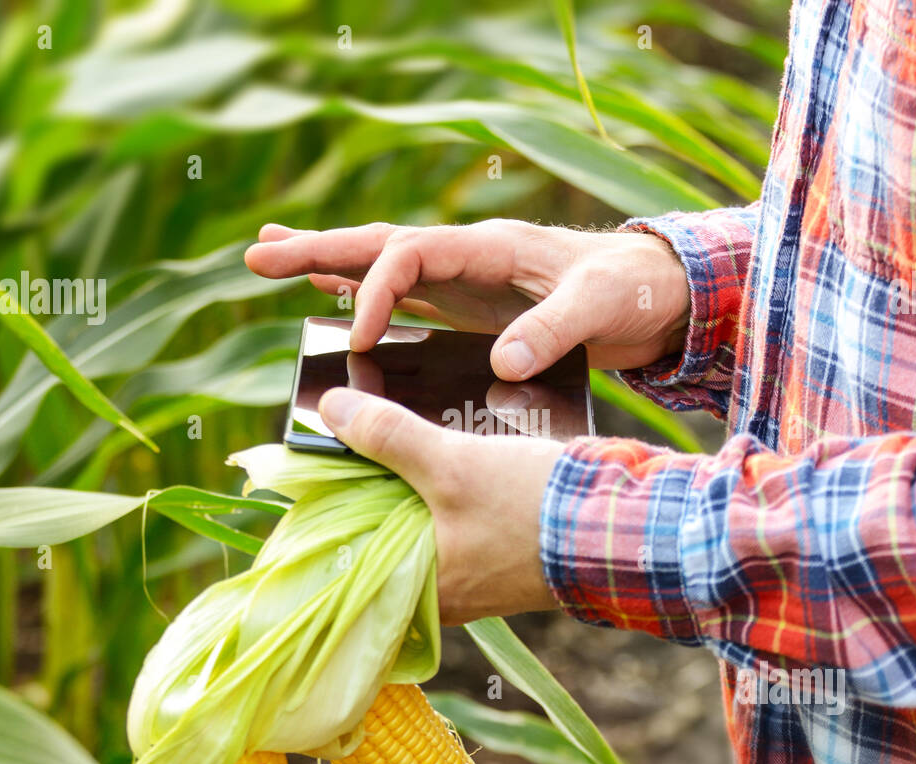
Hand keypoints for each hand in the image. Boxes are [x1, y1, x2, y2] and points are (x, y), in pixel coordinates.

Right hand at [244, 219, 689, 380]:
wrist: (660, 293)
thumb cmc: (634, 290)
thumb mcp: (598, 308)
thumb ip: (551, 331)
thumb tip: (499, 366)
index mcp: (490, 246)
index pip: (409, 252)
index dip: (375, 289)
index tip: (359, 338)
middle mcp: (468, 258)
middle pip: (379, 246)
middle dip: (318, 250)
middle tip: (254, 255)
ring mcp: (467, 283)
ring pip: (384, 269)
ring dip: (330, 266)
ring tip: (272, 261)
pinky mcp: (474, 310)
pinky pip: (408, 301)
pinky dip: (368, 298)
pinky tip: (337, 301)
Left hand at [317, 386, 561, 623]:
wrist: (626, 525)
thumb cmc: (532, 505)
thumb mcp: (453, 462)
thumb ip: (389, 436)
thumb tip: (330, 408)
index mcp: (420, 588)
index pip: (355, 553)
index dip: (336, 507)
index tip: (326, 466)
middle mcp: (446, 596)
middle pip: (390, 537)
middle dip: (378, 492)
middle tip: (360, 444)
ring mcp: (481, 581)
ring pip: (429, 528)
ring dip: (417, 491)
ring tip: (402, 442)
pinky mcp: (510, 561)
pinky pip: (464, 528)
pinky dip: (452, 498)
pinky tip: (452, 459)